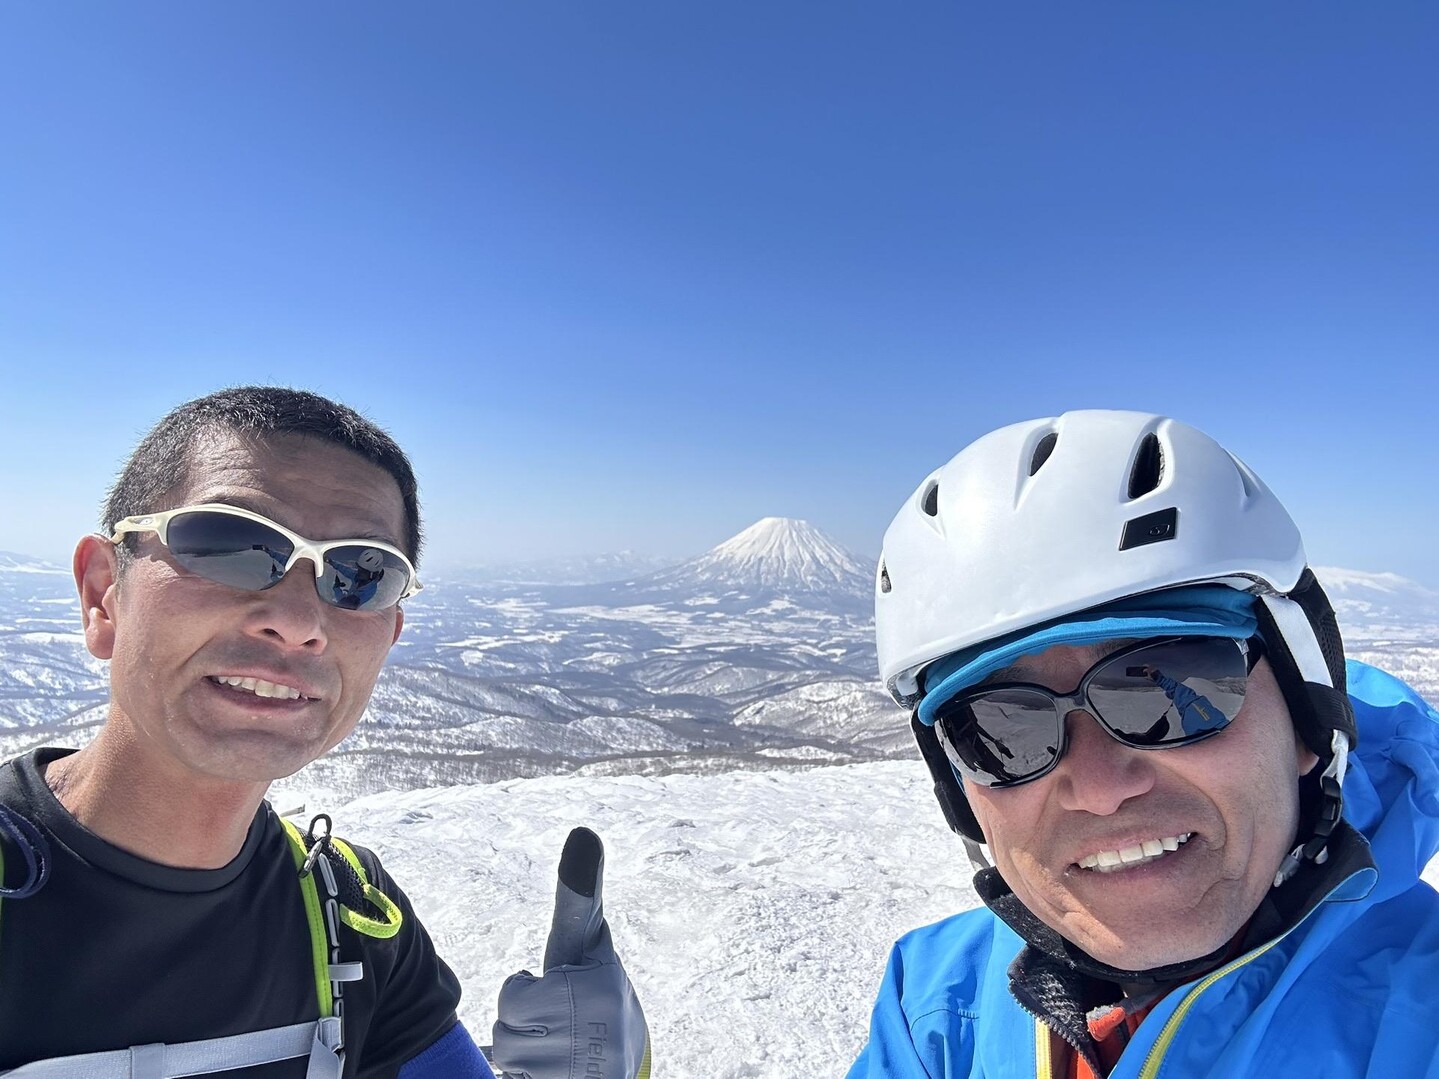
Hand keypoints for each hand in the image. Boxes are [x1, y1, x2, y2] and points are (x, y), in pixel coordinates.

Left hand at [492, 827, 651, 1078]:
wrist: (623, 1058)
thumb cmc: (593, 985)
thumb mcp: (587, 942)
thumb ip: (578, 895)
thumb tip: (583, 832)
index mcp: (598, 990)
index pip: (515, 998)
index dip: (524, 994)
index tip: (556, 997)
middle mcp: (598, 1037)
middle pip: (505, 1031)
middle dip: (520, 1025)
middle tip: (552, 1020)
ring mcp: (585, 1072)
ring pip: (507, 1062)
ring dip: (521, 1057)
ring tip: (554, 1047)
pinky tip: (549, 1071)